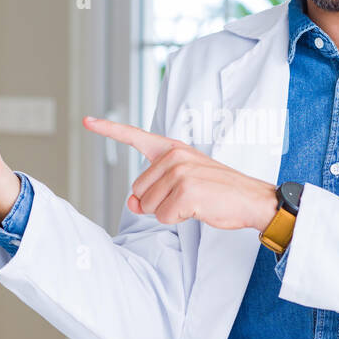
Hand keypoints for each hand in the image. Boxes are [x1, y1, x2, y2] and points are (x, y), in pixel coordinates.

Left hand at [84, 116, 278, 230]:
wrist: (251, 199)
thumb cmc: (218, 191)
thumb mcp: (182, 185)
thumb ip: (153, 189)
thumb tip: (131, 202)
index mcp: (172, 149)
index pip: (134, 136)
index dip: (108, 129)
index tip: (87, 120)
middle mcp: (173, 156)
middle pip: (138, 190)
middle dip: (157, 202)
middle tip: (187, 197)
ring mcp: (179, 173)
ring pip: (148, 205)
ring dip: (168, 212)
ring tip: (194, 201)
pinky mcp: (186, 192)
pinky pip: (164, 216)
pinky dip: (178, 219)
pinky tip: (198, 208)